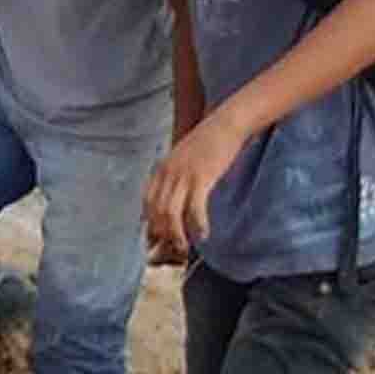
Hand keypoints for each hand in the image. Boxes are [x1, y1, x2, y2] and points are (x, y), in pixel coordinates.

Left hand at [144, 112, 249, 260]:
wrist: (227, 124)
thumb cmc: (208, 142)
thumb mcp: (183, 157)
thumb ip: (174, 176)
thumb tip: (173, 200)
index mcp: (162, 169)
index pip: (147, 202)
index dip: (150, 224)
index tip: (155, 240)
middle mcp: (168, 173)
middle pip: (156, 212)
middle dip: (162, 235)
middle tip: (172, 249)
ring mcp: (183, 175)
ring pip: (170, 214)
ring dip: (176, 235)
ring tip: (184, 248)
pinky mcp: (202, 178)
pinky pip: (194, 208)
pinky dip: (197, 225)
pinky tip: (204, 234)